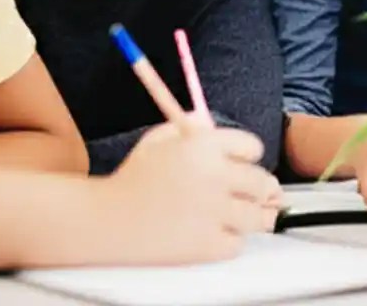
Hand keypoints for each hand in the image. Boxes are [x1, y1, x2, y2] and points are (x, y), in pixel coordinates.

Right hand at [97, 123, 278, 263]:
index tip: (243, 164)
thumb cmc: (131, 179)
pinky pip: (238, 243)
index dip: (248, 156)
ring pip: (259, 216)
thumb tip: (210, 121)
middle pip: (263, 183)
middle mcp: (213, 177)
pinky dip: (230, 240)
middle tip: (251, 192)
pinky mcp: (206, 245)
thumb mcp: (158, 140)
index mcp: (203, 146)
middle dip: (258, 187)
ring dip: (251, 215)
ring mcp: (213, 213)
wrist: (103, 221)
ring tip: (239, 212)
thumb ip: (189, 126)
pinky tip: (215, 231)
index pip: (253, 147)